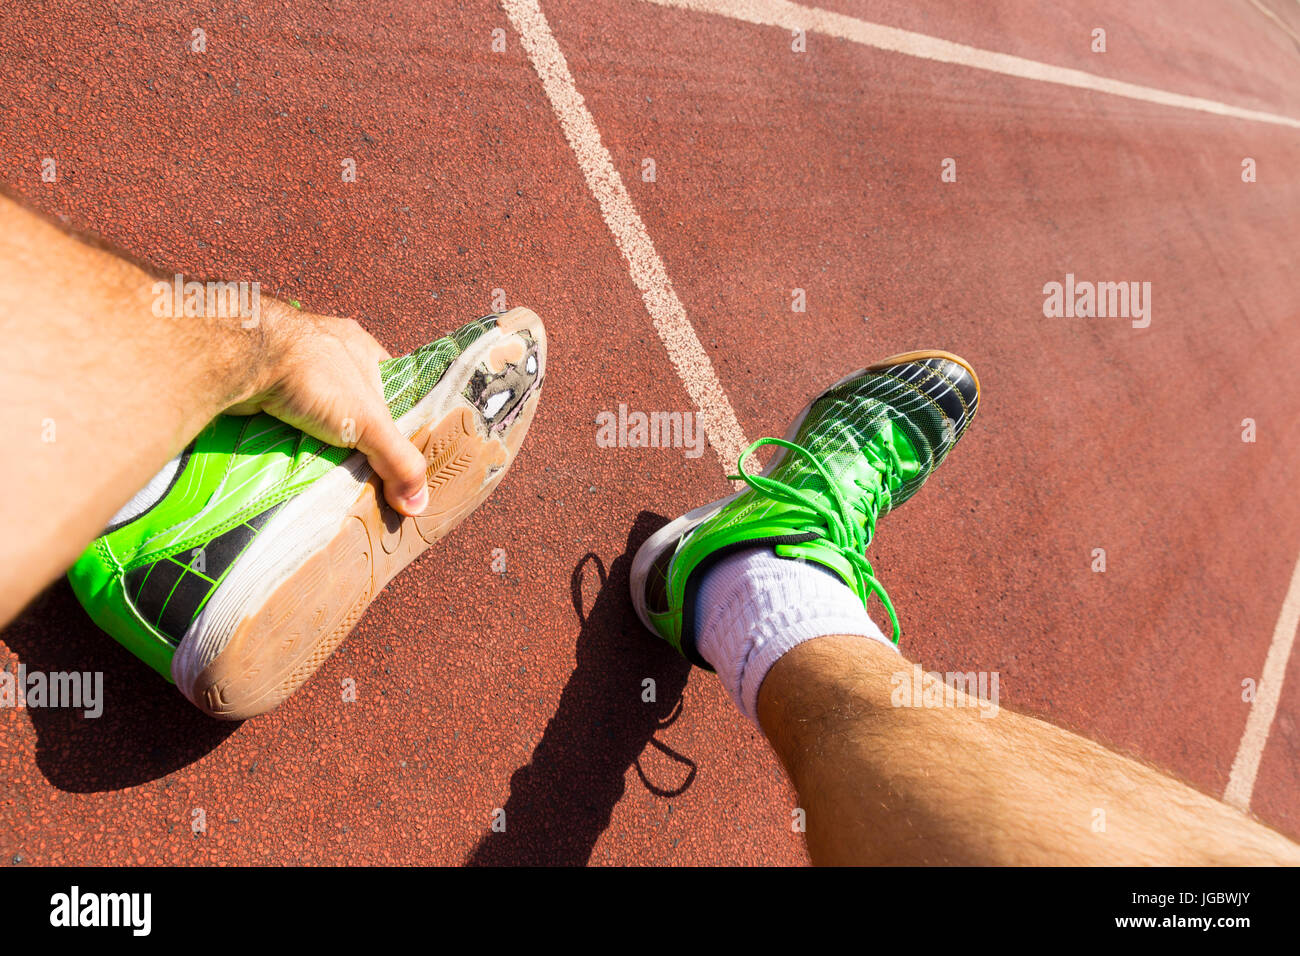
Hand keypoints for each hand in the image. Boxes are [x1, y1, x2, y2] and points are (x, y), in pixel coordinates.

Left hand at [226, 300, 429, 516]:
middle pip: (353, 405)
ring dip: (320, 441)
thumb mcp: (369, 421)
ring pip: (318, 413)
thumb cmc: (313, 375)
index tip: (396, 457)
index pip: (393, 391)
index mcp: (363, 348)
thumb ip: (398, 460)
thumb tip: (418, 503)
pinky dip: (290, 438)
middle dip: (356, 438)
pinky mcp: (263, 382)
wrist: (240, 359)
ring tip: (329, 472)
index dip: (396, 424)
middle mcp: (330, 353)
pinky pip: (286, 417)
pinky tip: (294, 459)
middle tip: (363, 473)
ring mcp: (294, 366)